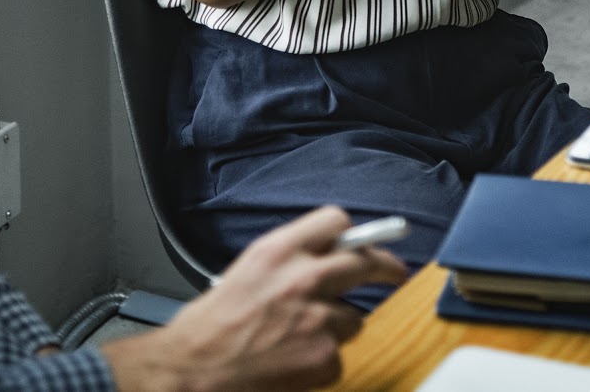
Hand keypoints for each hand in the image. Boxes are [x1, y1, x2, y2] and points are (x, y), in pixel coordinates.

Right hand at [100, 207, 406, 391]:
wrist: (194, 368)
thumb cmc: (211, 325)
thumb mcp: (248, 269)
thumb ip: (288, 257)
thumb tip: (326, 254)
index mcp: (279, 250)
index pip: (336, 221)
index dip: (354, 233)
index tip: (368, 241)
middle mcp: (303, 278)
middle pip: (366, 261)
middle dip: (386, 267)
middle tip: (395, 272)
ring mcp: (318, 319)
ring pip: (354, 318)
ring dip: (336, 327)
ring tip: (299, 337)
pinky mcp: (324, 357)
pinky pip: (339, 355)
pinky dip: (322, 361)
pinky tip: (294, 361)